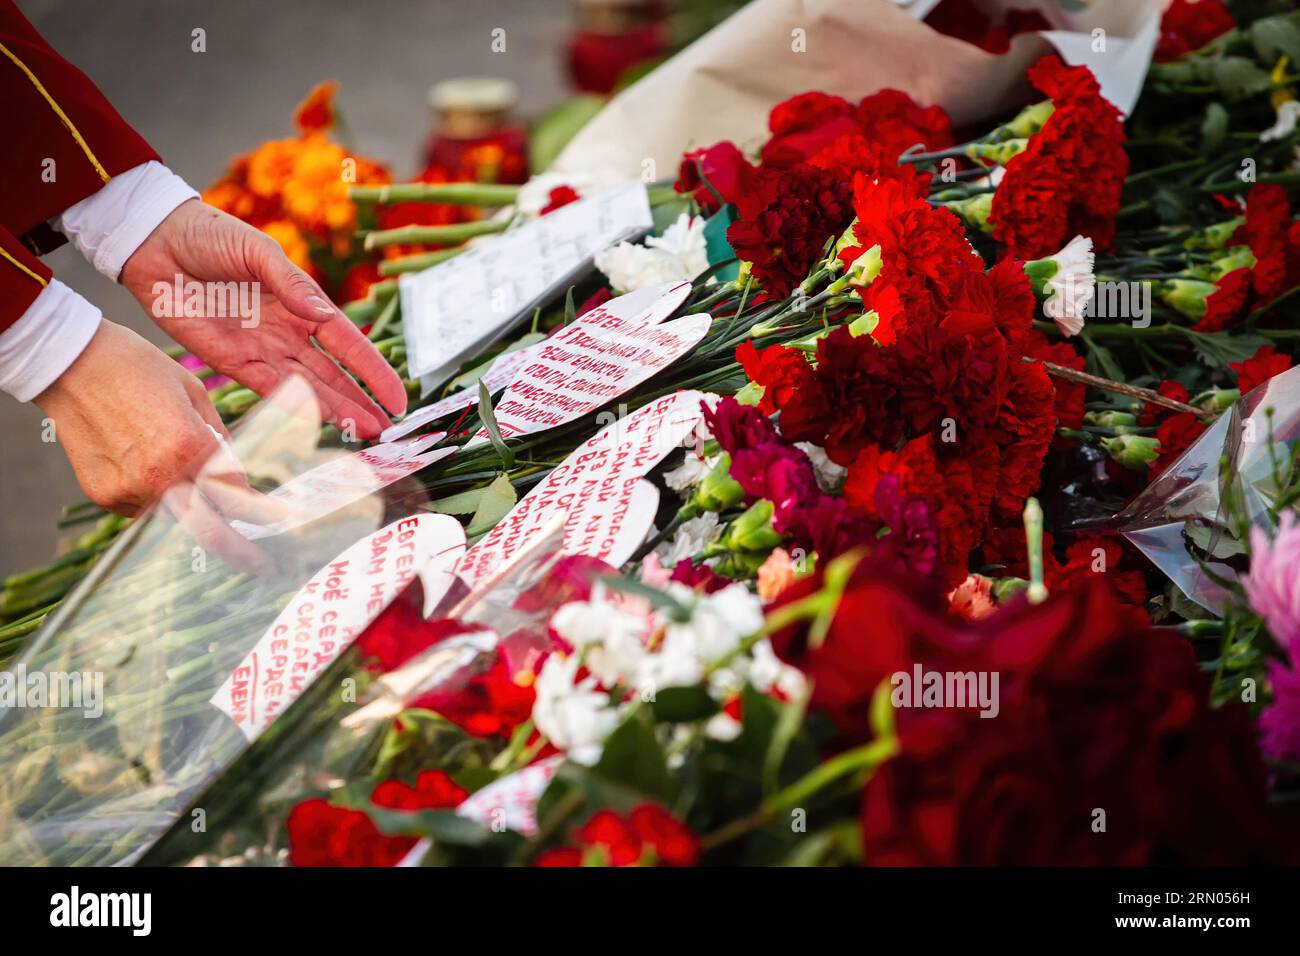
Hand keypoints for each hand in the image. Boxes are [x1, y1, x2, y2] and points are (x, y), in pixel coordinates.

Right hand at [35, 319, 274, 570]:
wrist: (70, 363)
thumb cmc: (137, 368)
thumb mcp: (194, 393)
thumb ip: (219, 439)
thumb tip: (237, 473)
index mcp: (190, 446)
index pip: (237, 495)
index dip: (261, 510)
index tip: (277, 519)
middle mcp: (160, 476)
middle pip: (209, 530)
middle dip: (240, 552)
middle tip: (260, 565)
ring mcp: (129, 490)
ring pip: (176, 518)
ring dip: (193, 512)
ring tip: (192, 489)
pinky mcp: (104, 495)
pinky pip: (143, 508)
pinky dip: (157, 496)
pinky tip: (147, 463)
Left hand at [120, 200, 405, 438]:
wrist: (155, 243)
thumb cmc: (209, 236)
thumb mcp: (256, 251)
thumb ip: (291, 283)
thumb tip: (323, 314)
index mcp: (302, 302)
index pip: (348, 343)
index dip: (373, 371)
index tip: (397, 396)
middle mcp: (288, 331)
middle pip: (332, 374)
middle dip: (360, 401)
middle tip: (385, 429)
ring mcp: (261, 349)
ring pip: (306, 388)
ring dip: (334, 411)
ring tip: (362, 433)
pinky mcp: (230, 361)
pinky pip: (267, 389)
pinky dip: (292, 406)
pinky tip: (317, 422)